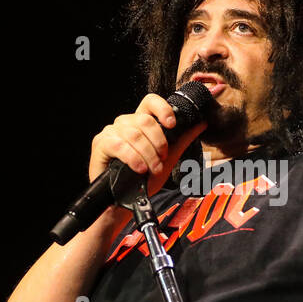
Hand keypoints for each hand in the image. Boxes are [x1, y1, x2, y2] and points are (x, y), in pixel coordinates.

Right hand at [89, 94, 207, 194]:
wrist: (125, 199)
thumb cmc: (142, 178)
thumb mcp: (167, 158)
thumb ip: (182, 139)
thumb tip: (202, 123)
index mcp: (140, 122)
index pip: (150, 102)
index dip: (162, 108)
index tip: (172, 124)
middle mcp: (125, 123)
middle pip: (145, 121)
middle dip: (159, 143)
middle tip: (161, 160)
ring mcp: (111, 132)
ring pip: (134, 134)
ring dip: (148, 155)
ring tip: (151, 169)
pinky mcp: (101, 143)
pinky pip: (120, 145)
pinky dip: (133, 158)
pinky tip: (139, 168)